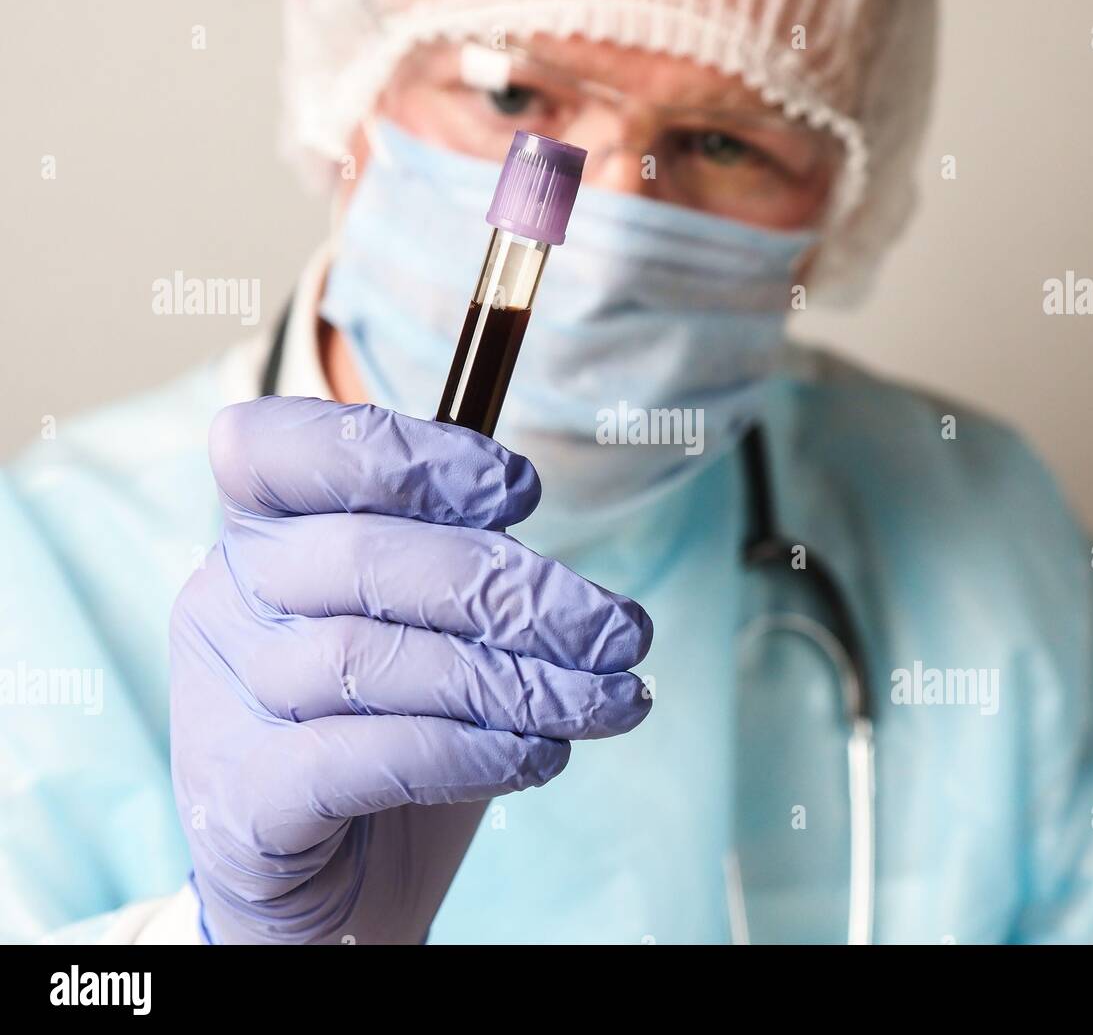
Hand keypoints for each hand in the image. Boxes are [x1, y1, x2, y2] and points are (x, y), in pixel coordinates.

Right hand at [170, 396, 652, 943]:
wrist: (334, 890)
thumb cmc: (391, 734)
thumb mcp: (431, 635)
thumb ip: (465, 578)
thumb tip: (572, 583)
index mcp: (260, 536)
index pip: (279, 449)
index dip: (401, 451)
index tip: (522, 491)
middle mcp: (223, 604)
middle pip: (363, 557)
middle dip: (518, 591)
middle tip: (623, 632)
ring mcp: (222, 705)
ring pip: (371, 658)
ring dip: (519, 680)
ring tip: (608, 702)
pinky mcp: (244, 804)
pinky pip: (365, 755)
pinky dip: (470, 749)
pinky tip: (538, 756)